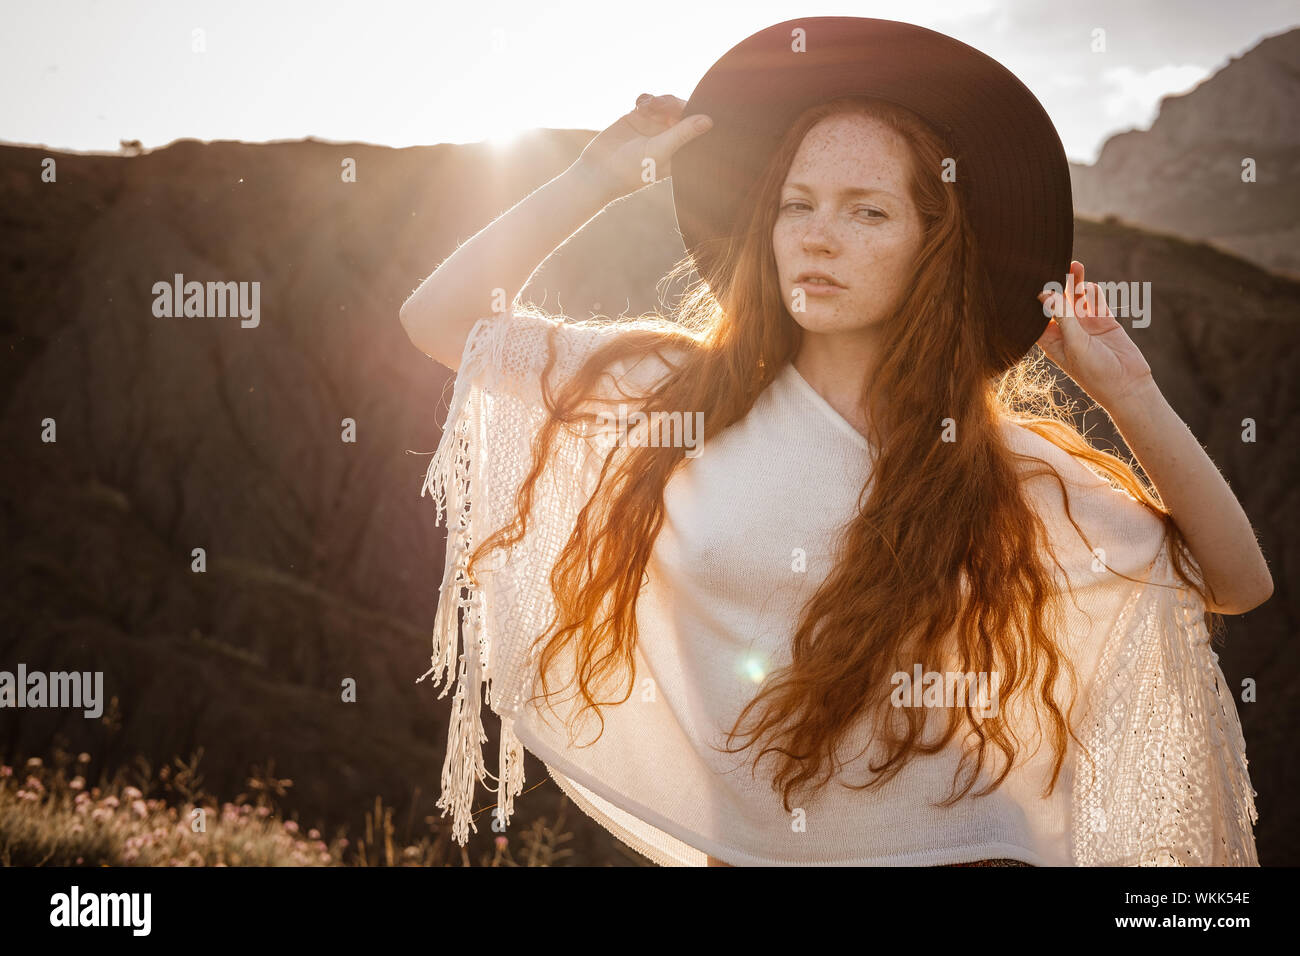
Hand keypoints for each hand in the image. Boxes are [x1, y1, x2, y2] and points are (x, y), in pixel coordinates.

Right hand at [573, 93, 712, 199]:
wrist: (598, 172)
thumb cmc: (631, 170)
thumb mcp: (658, 151)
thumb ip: (682, 134)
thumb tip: (709, 121)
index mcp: (681, 149)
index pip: (696, 125)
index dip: (692, 110)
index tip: (681, 109)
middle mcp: (670, 137)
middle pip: (682, 109)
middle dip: (672, 103)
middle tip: (657, 105)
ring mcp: (655, 126)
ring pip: (667, 102)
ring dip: (658, 100)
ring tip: (644, 107)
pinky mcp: (639, 117)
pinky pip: (650, 100)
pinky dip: (646, 98)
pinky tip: (638, 104)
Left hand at [1035, 260, 1154, 409]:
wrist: (1127, 385)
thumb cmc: (1095, 372)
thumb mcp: (1076, 344)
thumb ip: (1063, 318)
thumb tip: (1046, 294)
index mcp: (1052, 339)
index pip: (1037, 315)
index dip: (1033, 299)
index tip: (1028, 278)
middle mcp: (1067, 330)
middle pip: (1057, 301)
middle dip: (1056, 284)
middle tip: (1054, 264)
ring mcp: (1086, 324)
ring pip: (1078, 297)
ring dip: (1076, 282)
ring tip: (1074, 265)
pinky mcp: (1104, 320)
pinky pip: (1096, 300)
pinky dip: (1094, 292)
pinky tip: (1090, 287)